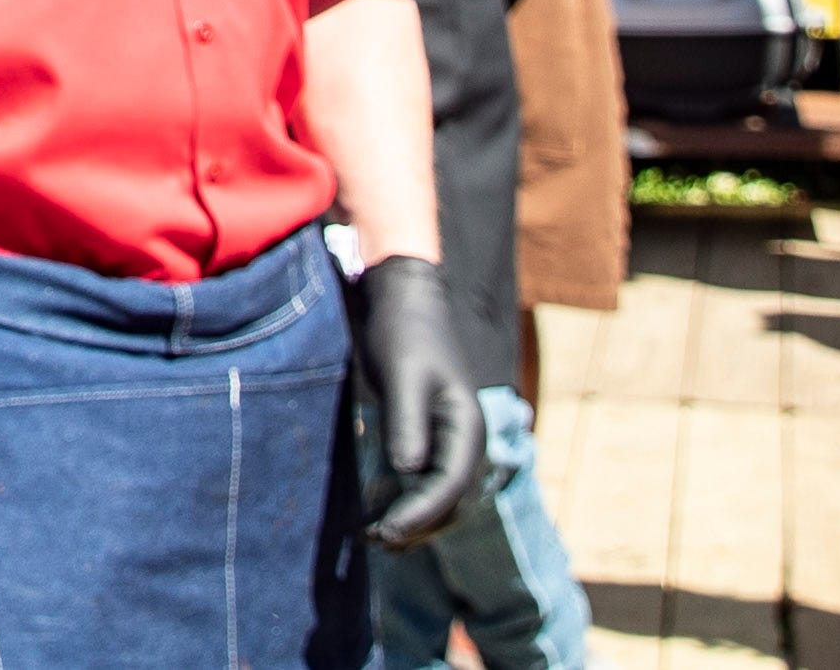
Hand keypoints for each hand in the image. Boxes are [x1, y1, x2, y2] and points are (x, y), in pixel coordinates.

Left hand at [354, 255, 483, 549]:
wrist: (402, 298)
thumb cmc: (403, 332)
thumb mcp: (403, 375)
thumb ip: (407, 422)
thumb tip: (408, 472)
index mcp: (467, 427)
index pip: (450, 486)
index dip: (420, 514)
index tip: (387, 531)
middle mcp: (464, 440)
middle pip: (449, 501)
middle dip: (416, 525)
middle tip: (375, 541)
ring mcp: (448, 441)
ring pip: (438, 498)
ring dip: (412, 521)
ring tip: (373, 537)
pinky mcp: (427, 436)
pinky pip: (423, 482)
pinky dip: (405, 503)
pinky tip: (375, 514)